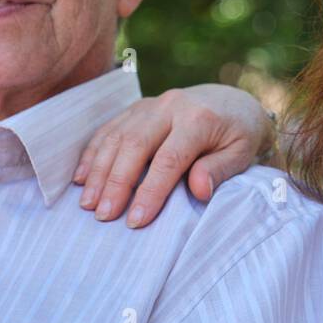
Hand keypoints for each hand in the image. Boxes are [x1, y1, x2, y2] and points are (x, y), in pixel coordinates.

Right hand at [73, 84, 273, 227]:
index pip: (168, 159)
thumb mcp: (242, 154)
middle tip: (102, 215)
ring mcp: (151, 104)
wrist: (234, 101)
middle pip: (134, 145)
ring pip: (116, 136)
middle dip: (115, 183)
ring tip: (87, 203)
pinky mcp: (138, 107)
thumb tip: (198, 190)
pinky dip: (93, 153)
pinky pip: (109, 128)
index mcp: (199, 119)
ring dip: (98, 170)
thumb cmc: (239, 135)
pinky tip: (80, 177)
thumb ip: (220, 170)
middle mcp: (170, 106)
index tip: (135, 221)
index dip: (149, 192)